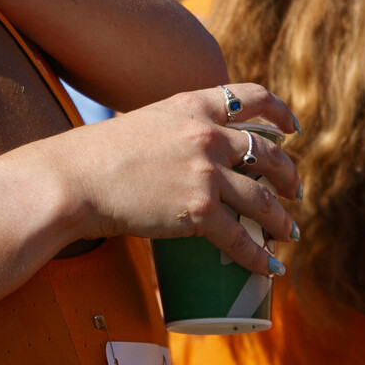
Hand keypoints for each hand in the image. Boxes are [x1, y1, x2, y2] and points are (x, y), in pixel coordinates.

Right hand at [45, 83, 300, 275]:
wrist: (72, 181)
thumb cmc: (94, 157)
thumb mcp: (142, 126)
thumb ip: (171, 134)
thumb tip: (184, 156)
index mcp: (191, 105)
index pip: (251, 96)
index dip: (279, 112)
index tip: (292, 128)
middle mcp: (206, 134)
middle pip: (268, 153)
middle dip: (288, 176)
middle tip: (292, 191)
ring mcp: (206, 172)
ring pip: (263, 200)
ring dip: (281, 220)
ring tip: (287, 233)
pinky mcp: (199, 209)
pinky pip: (241, 238)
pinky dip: (259, 256)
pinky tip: (270, 267)